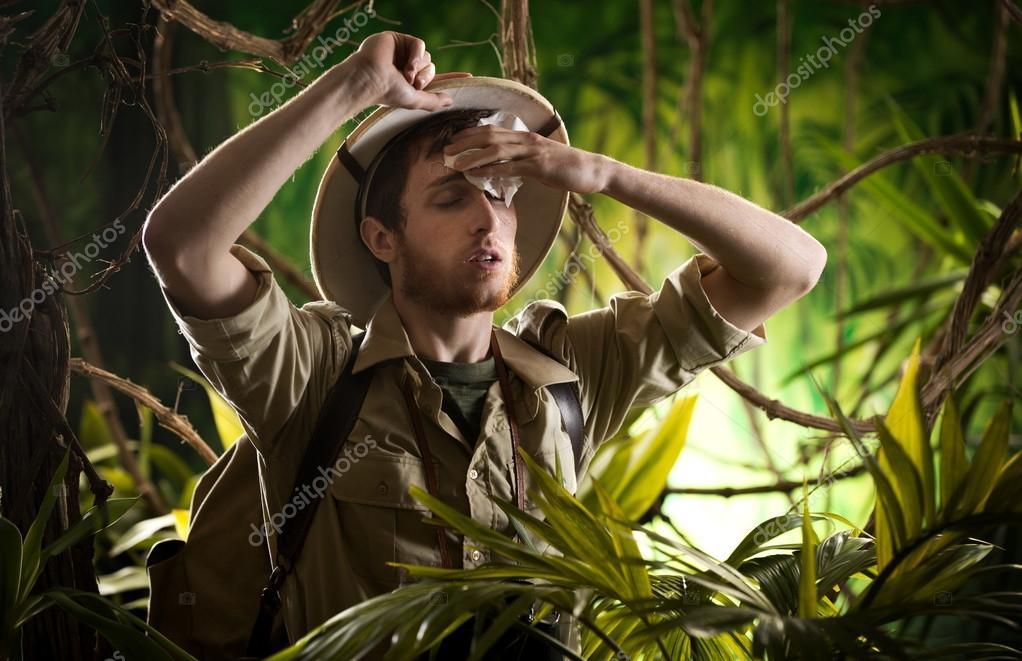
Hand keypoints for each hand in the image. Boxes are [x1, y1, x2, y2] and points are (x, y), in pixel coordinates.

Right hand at [349, 32, 469, 110]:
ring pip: (427, 56)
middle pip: (432, 67)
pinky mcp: (398, 39)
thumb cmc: (387, 93)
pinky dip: (417, 55)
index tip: (469, 77)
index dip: (451, 78)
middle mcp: (407, 67)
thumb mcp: (414, 100)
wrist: (369, 79)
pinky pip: (419, 44)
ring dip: (420, 67)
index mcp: (410, 81)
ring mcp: (402, 53)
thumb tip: (451, 101)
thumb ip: (433, 101)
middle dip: (426, 77)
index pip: (436, 78)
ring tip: (406, 76)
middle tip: (414, 84)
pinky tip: (407, 65)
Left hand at [443, 125, 610, 193]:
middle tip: (446, 149)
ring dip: (473, 156)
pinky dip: (492, 170)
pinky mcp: (539, 166)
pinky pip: (511, 167)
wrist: (590, 170)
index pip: (492, 130)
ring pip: (497, 149)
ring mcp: (533, 152)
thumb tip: (501, 167)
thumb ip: (520, 161)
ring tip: (456, 163)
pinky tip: (478, 175)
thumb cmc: (564, 168)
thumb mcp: (538, 161)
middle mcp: (526, 139)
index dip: (470, 134)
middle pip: (489, 135)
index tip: (452, 140)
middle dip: (465, 142)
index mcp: (524, 137)